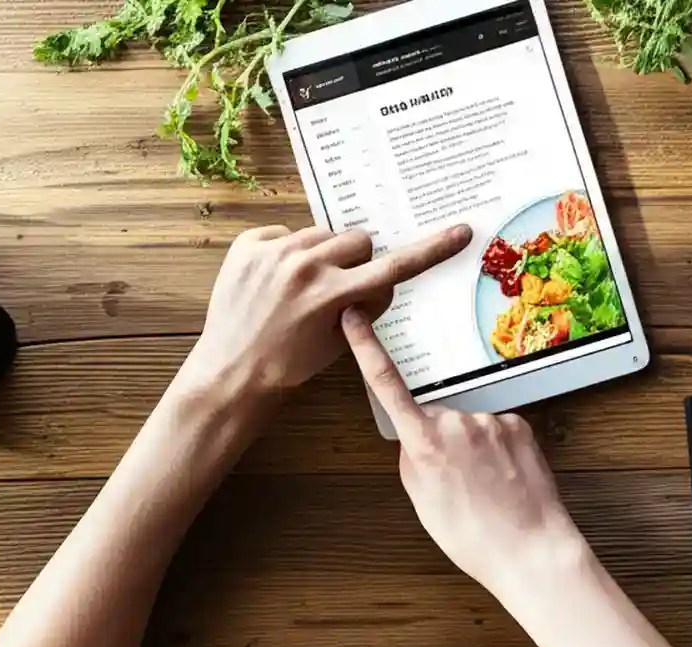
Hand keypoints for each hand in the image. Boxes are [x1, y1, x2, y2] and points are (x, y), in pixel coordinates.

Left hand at [181, 224, 471, 398]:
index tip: (459, 232)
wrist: (232, 370)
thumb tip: (381, 278)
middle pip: (359, 240)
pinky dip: (288, 251)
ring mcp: (272, 252)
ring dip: (323, 255)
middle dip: (357, 260)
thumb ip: (367, 304)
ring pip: (324, 234)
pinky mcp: (248, 244)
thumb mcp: (341, 340)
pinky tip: (277, 280)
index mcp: (331, 294)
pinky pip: (286, 232)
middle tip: (340, 287)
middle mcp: (303, 266)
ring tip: (303, 286)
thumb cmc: (290, 362)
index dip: (432, 250)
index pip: (395, 267)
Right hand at [341, 307, 586, 594]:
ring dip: (474, 449)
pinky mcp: (519, 424)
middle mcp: (457, 422)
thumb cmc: (474, 537)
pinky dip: (499, 450)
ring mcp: (492, 420)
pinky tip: (507, 479)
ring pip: (470, 426)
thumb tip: (413, 440)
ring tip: (488, 489)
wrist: (531, 550)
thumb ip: (412, 461)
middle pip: (437, 419)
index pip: (387, 384)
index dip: (366, 347)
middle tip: (459, 485)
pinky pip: (498, 430)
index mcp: (425, 442)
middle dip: (441, 443)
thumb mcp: (423, 503)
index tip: (354, 316)